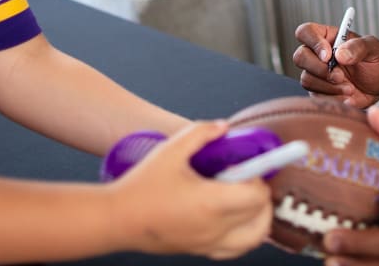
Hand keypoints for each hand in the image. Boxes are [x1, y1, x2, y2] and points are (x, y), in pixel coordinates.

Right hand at [112, 121, 272, 259]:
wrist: (116, 219)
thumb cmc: (140, 187)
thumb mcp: (171, 150)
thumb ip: (201, 133)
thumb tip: (223, 127)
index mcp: (211, 203)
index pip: (257, 195)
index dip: (258, 177)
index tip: (245, 166)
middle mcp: (215, 227)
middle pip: (261, 216)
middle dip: (261, 195)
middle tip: (249, 179)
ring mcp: (208, 243)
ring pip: (254, 237)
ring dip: (259, 217)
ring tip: (246, 199)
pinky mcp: (200, 251)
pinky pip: (236, 249)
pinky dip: (245, 234)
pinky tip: (233, 216)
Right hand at [293, 21, 378, 108]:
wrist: (378, 90)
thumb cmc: (373, 64)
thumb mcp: (374, 49)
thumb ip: (359, 47)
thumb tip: (340, 54)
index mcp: (327, 37)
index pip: (306, 32)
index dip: (313, 43)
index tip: (329, 56)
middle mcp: (316, 54)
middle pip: (300, 57)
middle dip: (320, 69)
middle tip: (340, 76)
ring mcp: (314, 73)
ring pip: (307, 79)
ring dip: (330, 86)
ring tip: (350, 88)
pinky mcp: (317, 91)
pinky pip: (316, 95)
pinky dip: (334, 97)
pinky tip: (347, 96)